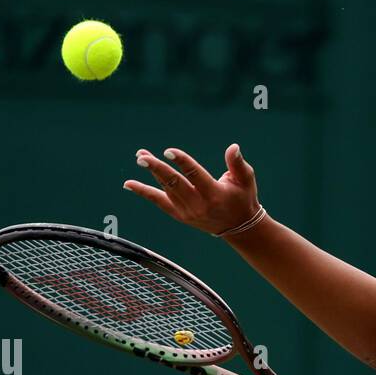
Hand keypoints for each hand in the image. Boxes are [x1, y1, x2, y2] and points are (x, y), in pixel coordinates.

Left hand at [123, 143, 260, 235]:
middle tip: (142, 157)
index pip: (195, 176)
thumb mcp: (246, 180)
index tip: (169, 152)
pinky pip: (159, 202)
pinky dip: (144, 192)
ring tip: (141, 157)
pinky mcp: (180, 215)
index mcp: (214, 194)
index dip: (182, 162)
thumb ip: (238, 164)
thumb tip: (233, 147)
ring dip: (152, 173)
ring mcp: (187, 212)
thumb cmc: (243, 197)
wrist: (239, 227)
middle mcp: (198, 205)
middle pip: (174, 184)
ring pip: (165, 189)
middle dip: (157, 169)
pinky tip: (129, 184)